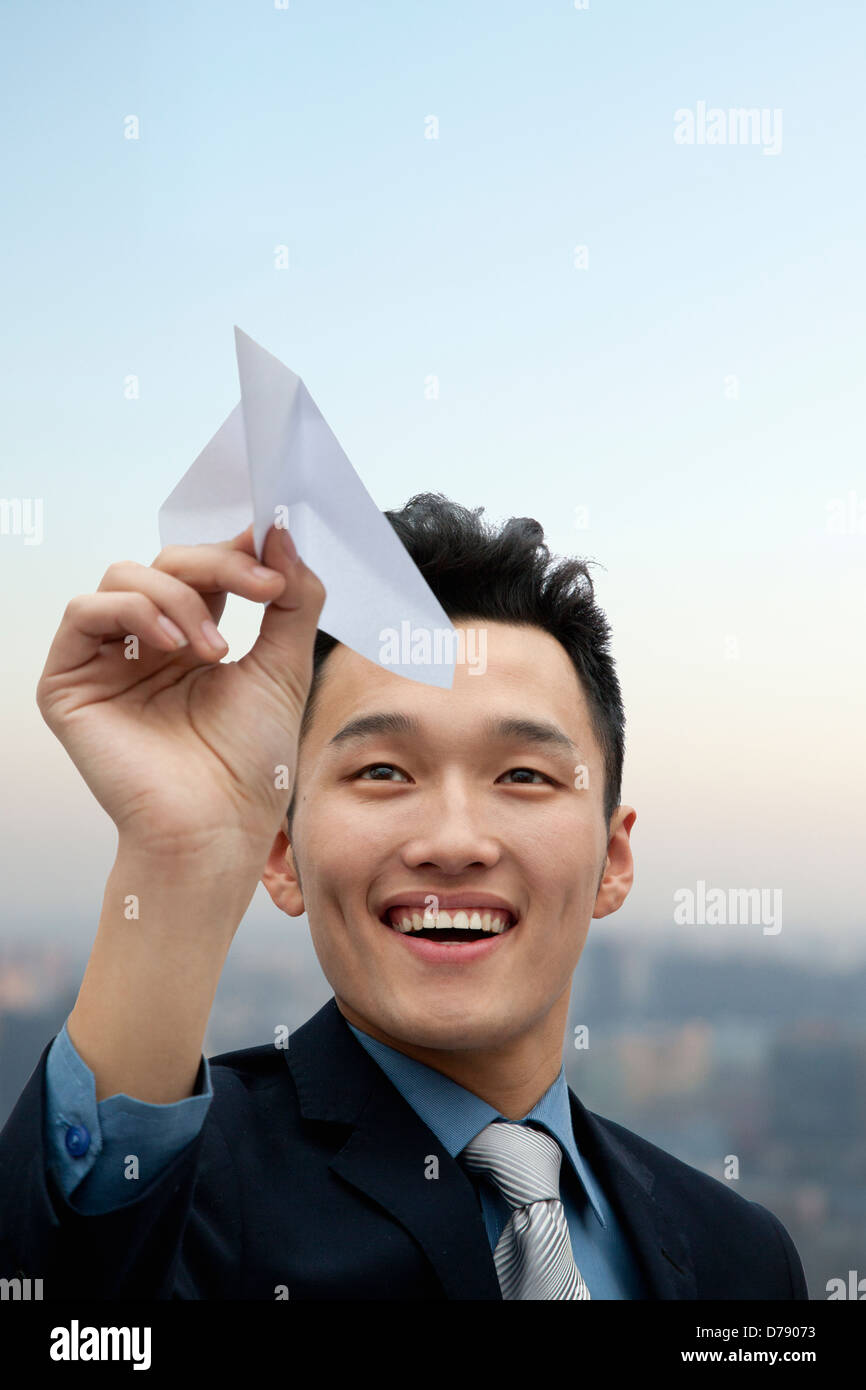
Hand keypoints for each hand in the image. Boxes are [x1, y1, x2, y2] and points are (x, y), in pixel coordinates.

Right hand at [36, 524, 325, 862]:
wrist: (217, 827)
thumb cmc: (251, 765)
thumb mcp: (285, 667)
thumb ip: (291, 599)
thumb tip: (280, 530)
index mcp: (192, 641)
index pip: (203, 569)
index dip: (235, 551)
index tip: (275, 545)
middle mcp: (145, 646)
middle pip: (165, 563)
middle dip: (218, 566)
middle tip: (264, 588)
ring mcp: (105, 663)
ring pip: (123, 577)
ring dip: (178, 596)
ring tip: (215, 649)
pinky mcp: (69, 684)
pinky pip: (84, 612)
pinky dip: (132, 612)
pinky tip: (173, 646)